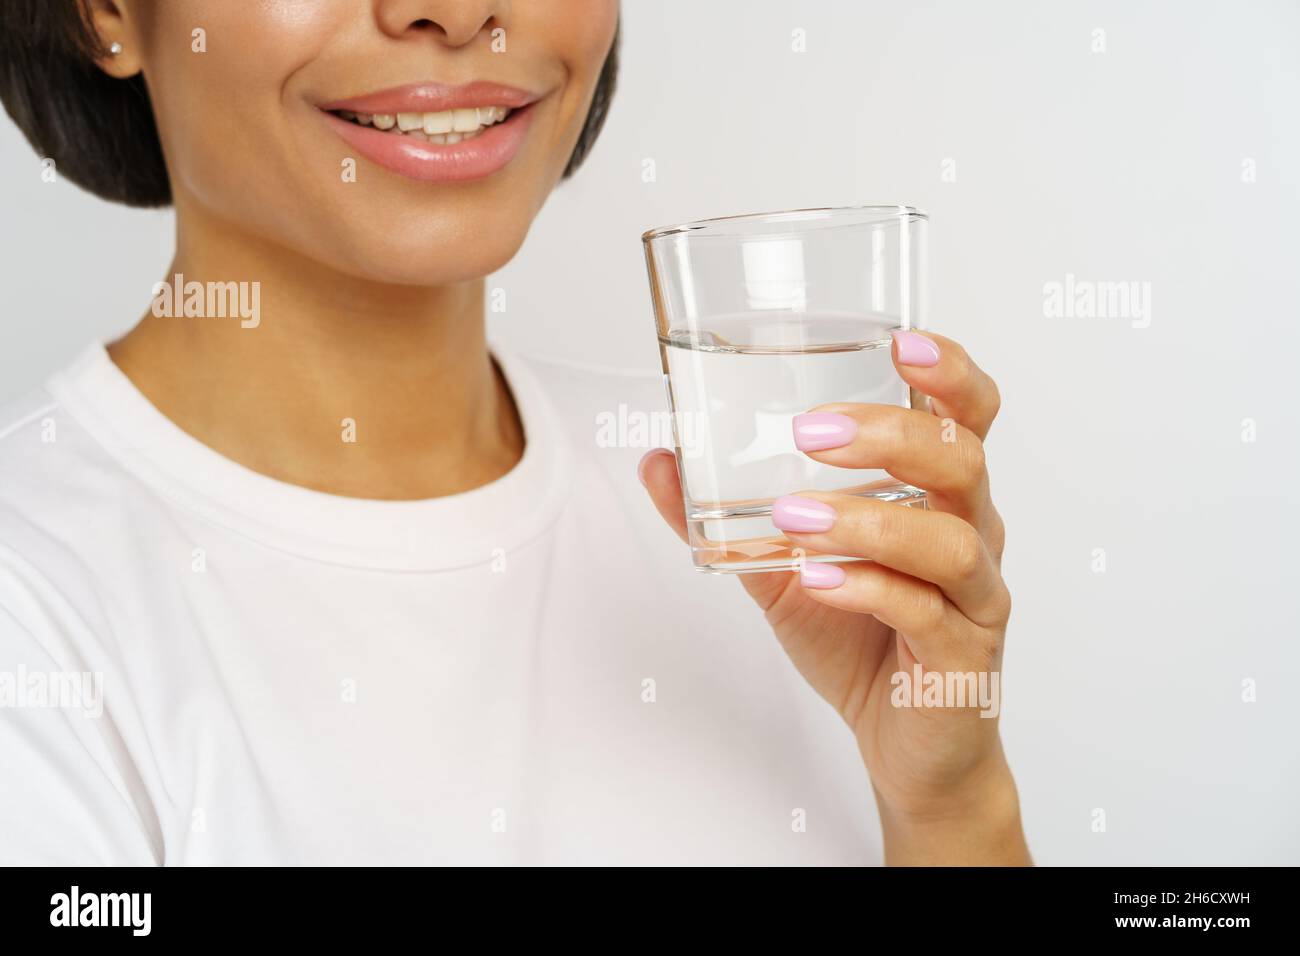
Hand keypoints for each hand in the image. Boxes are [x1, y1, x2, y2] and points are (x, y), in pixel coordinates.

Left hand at [639, 330, 1029, 864]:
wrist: (908, 746)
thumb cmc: (861, 641)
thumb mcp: (784, 571)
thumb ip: (731, 518)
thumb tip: (659, 460)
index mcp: (940, 499)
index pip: (968, 416)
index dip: (948, 372)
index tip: (899, 341)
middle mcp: (972, 534)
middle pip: (962, 460)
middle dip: (889, 434)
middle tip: (810, 432)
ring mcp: (975, 596)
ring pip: (948, 539)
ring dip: (865, 519)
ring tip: (794, 516)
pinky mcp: (964, 657)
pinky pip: (924, 612)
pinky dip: (866, 588)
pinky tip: (815, 579)